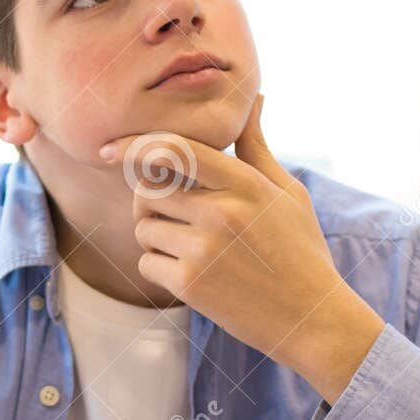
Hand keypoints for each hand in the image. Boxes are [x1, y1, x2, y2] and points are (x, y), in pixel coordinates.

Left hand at [99, 94, 384, 402]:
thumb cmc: (300, 251)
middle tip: (174, 217)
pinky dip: (159, 269)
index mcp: (244, 183)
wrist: (312, 319)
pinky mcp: (190, 284)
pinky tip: (192, 275)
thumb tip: (254, 100)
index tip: (108, 150)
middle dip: (151, 202)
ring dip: (155, 238)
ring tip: (191, 249)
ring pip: (143, 228)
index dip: (134, 146)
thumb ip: (257, 147)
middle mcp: (221, 212)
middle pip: (148, 190)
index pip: (173, 150)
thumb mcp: (287, 192)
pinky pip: (146, 263)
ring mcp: (203, 249)